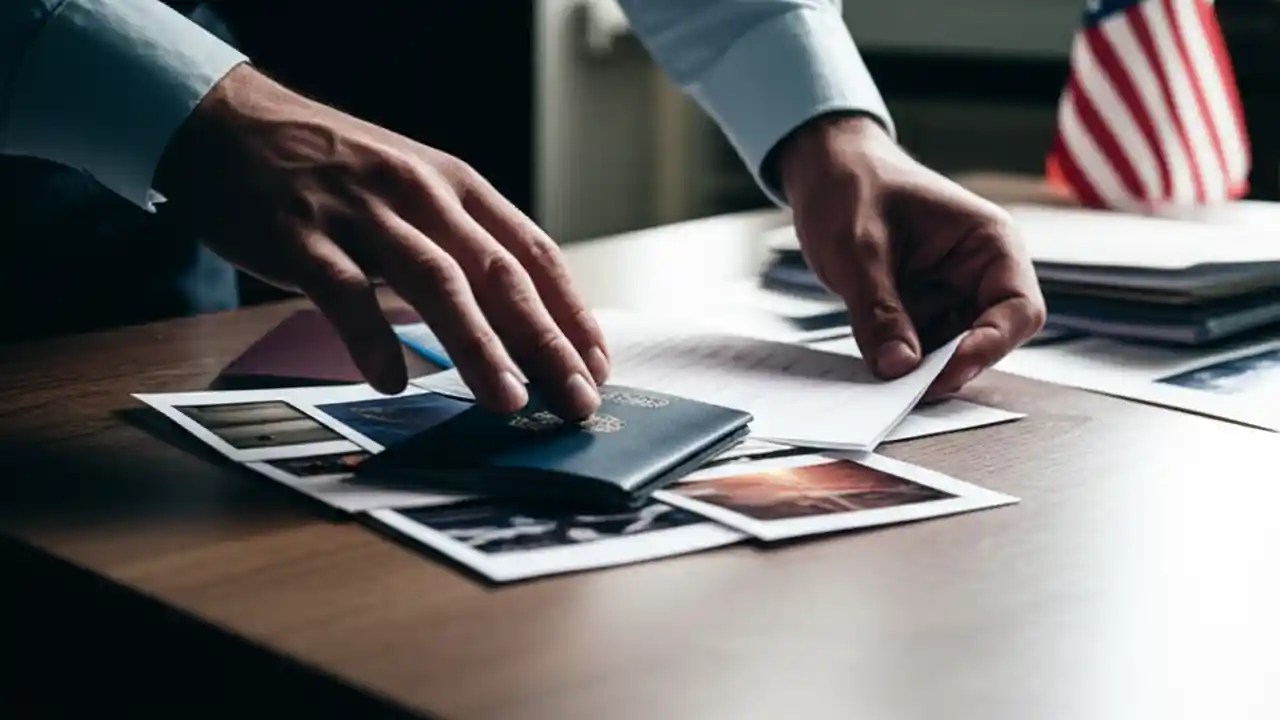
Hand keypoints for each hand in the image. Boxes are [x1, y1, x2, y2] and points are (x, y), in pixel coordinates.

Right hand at [158, 66, 607, 418]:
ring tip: (508, 400)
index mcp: (458, 187)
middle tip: (576, 400)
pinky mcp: (301, 236)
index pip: (534, 252)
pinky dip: (372, 339)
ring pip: (436, 282)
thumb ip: (462, 244)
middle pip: (500, 274)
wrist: (235, 124)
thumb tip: (521, 321)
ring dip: (478, 346)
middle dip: (546, 343)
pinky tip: (393, 381)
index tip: (598, 365)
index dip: (572, 312)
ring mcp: (362, 214)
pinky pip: (344, 294)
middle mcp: (421, 195)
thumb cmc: (338, 172)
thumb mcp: (416, 190)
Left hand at [775, 115, 1045, 396]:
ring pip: (953, 350)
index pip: (1018, 308)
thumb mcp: (857, 250)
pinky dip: (903, 360)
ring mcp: (951, 293)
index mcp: (988, 242)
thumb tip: (899, 368)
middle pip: (990, 338)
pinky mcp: (923, 308)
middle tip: (906, 387)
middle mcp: (980, 271)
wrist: (824, 169)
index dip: (990, 346)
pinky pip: (923, 347)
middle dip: (950, 365)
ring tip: (884, 370)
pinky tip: (877, 358)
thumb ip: (878, 310)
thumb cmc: (850, 187)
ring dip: (923, 368)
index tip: (946, 371)